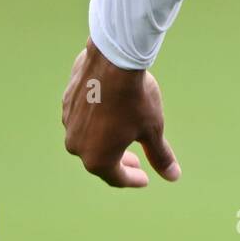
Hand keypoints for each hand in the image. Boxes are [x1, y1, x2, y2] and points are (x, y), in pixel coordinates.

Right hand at [62, 38, 181, 187]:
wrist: (113, 61)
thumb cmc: (135, 100)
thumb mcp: (152, 130)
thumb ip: (159, 155)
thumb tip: (173, 176)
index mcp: (97, 158)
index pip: (117, 178)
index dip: (133, 179)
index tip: (145, 179)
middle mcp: (76, 145)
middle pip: (99, 161)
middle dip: (120, 163)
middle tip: (137, 161)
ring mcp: (68, 123)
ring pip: (89, 139)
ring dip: (106, 141)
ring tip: (123, 137)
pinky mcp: (66, 103)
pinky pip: (82, 119)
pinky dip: (97, 122)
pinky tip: (110, 113)